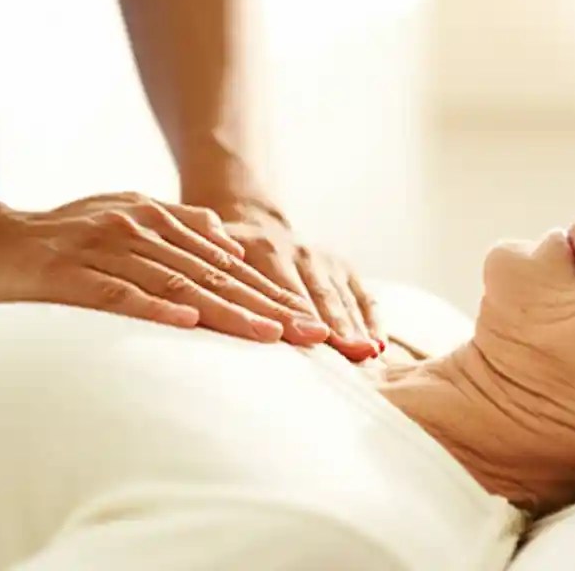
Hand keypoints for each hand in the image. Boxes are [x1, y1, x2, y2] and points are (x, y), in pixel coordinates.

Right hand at [0, 192, 331, 343]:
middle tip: (310, 335)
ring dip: (227, 313)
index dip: (268, 291)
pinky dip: (153, 309)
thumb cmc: (58, 237)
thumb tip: (229, 242)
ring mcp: (103, 250)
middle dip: (266, 306)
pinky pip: (118, 295)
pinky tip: (187, 324)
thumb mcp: (121, 214)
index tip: (308, 321)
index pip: (223, 262)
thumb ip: (174, 223)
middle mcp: (135, 228)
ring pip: (177, 285)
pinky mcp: (69, 275)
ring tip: (269, 337)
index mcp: (152, 217)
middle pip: (213, 275)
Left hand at [213, 201, 383, 362]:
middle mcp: (299, 252)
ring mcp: (324, 259)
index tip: (313, 337)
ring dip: (356, 325)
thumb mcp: (209, 252)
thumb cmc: (223, 251)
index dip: (297, 314)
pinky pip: (361, 293)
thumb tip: (195, 298)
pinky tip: (379, 341)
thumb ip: (207, 270)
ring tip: (369, 353)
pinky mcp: (341, 267)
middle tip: (350, 353)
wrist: (252, 221)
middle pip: (319, 295)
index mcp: (263, 251)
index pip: (282, 290)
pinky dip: (372, 317)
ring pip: (342, 296)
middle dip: (336, 325)